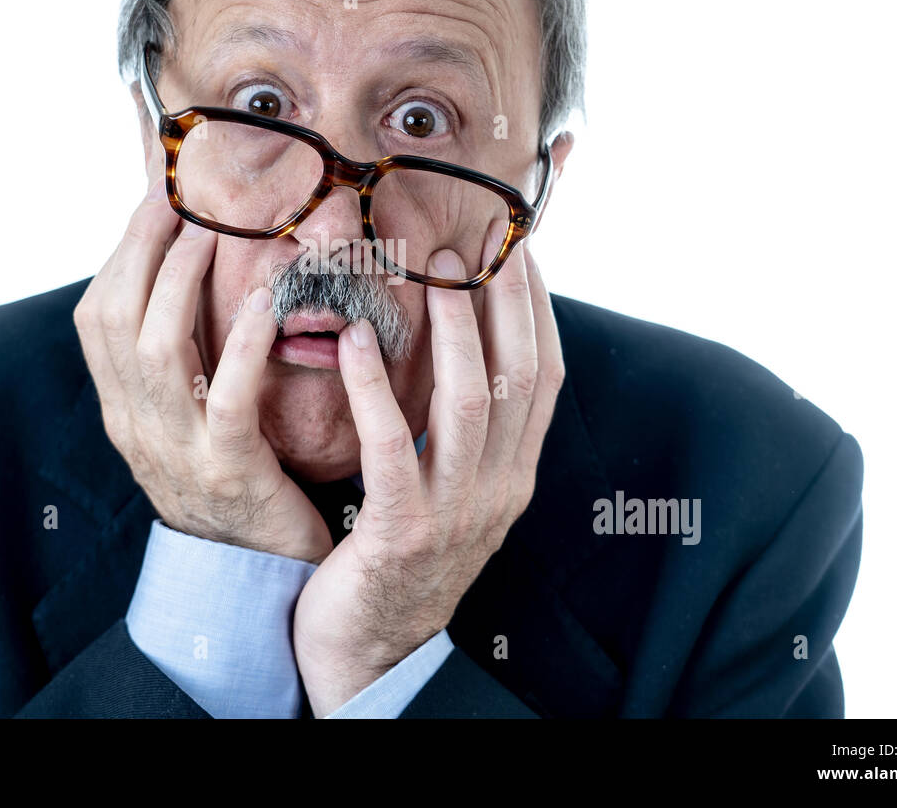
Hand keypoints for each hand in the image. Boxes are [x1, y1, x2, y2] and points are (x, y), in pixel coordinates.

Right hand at [73, 184, 332, 562]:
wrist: (256, 577)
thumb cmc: (236, 479)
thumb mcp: (189, 419)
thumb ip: (184, 359)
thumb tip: (190, 278)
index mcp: (125, 409)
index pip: (97, 317)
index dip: (121, 252)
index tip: (154, 199)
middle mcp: (137, 426)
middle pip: (114, 320)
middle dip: (140, 249)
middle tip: (176, 198)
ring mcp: (178, 451)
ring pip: (155, 351)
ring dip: (179, 284)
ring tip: (208, 236)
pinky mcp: (229, 471)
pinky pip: (225, 399)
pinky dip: (238, 345)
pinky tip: (262, 305)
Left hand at [292, 223, 564, 715]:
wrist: (369, 654)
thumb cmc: (399, 558)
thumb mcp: (450, 493)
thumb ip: (461, 432)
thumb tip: (460, 347)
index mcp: (513, 476)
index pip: (543, 378)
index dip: (537, 310)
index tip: (519, 250)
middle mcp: (499, 491)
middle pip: (517, 378)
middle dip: (503, 302)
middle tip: (476, 240)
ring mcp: (456, 514)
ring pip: (471, 404)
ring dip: (455, 331)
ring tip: (431, 272)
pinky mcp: (401, 532)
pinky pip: (393, 449)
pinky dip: (375, 389)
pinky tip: (353, 341)